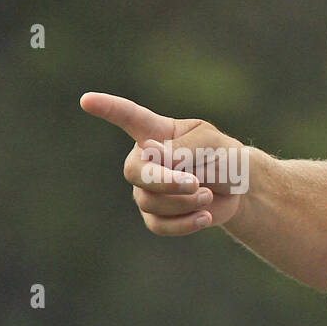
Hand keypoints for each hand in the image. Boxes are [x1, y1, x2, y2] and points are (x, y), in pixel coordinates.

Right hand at [82, 92, 249, 233]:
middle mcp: (145, 159)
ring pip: (150, 201)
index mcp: (156, 132)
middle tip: (195, 183)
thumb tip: (152, 155)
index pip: (127, 116)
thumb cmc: (225, 157)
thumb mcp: (213, 145)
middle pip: (134, 172)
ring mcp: (147, 189)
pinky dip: (184, 224)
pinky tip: (205, 216)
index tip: (87, 100)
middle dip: (165, 181)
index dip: (107, 108)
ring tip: (208, 195)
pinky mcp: (157, 215)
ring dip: (183, 202)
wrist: (239, 188)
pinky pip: (159, 225)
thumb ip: (184, 149)